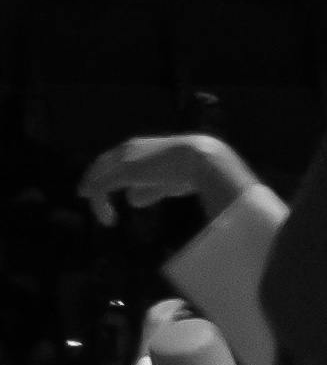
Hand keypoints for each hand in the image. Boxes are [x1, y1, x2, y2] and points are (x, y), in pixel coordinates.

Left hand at [77, 132, 258, 222]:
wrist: (203, 160)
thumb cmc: (194, 169)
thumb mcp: (169, 179)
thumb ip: (150, 188)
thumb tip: (131, 199)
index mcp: (140, 147)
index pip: (115, 158)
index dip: (106, 171)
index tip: (102, 185)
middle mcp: (128, 150)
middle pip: (101, 164)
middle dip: (93, 179)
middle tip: (84, 192)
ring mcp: (124, 161)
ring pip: (99, 178)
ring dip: (98, 198)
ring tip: (103, 215)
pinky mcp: (123, 174)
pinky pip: (102, 189)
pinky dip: (100, 204)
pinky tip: (106, 218)